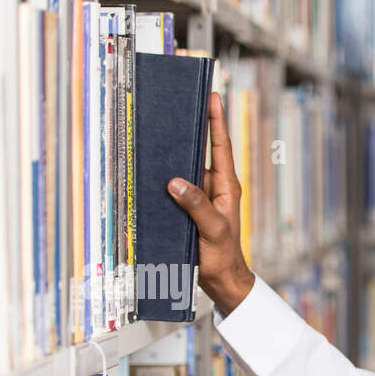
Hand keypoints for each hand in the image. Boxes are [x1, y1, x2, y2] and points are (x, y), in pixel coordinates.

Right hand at [166, 91, 255, 315]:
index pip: (221, 146)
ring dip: (171, 153)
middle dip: (189, 127)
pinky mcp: (188, 208)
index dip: (216, 120)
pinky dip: (163, 176)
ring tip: (153, 128)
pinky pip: (175, 187)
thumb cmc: (224, 256)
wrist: (221, 281)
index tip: (212, 95)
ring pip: (183, 168)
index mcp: (226, 185)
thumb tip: (175, 181)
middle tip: (174, 100)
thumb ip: (197, 206)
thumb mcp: (213, 230)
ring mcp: (200, 196)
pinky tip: (147, 166)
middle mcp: (214, 186)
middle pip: (200, 150)